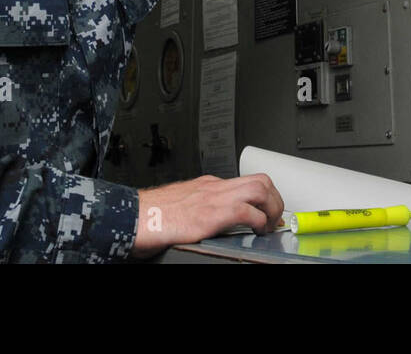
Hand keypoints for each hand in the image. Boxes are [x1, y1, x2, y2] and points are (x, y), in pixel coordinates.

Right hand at [130, 173, 284, 257]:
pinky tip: (255, 232)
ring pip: (260, 188)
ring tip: (268, 226)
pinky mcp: (210, 214)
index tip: (268, 212)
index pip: (246, 182)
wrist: (135, 217)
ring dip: (272, 208)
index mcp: (208, 185)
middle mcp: (214, 187)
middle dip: (275, 199)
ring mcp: (214, 198)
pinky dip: (258, 221)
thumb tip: (214, 221)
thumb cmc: (153, 215)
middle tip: (274, 218)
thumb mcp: (183, 204)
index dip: (264, 197)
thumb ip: (202, 207)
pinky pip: (246, 212)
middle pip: (260, 179)